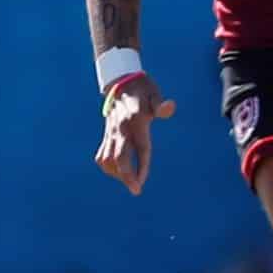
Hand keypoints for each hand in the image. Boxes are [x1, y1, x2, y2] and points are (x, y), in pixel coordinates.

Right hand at [93, 73, 176, 195]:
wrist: (121, 81)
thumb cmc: (143, 89)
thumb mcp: (154, 94)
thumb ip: (161, 105)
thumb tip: (170, 107)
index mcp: (135, 121)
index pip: (139, 148)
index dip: (141, 167)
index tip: (141, 183)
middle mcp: (121, 129)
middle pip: (119, 158)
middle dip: (126, 177)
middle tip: (136, 190)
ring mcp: (111, 132)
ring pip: (108, 160)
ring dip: (117, 174)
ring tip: (131, 181)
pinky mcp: (107, 134)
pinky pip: (103, 156)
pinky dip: (109, 167)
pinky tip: (119, 172)